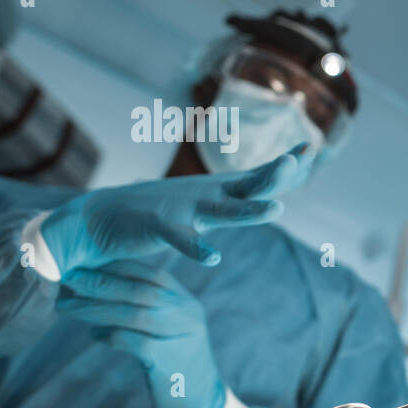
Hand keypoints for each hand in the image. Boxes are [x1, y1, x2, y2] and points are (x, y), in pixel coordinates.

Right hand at [40, 144, 307, 275]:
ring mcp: (181, 210)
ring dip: (250, 211)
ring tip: (276, 210)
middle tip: (294, 164)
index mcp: (215, 192)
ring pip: (221, 211)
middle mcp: (204, 196)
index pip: (258, 178)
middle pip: (246, 186)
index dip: (285, 167)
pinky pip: (180, 238)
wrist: (97, 219)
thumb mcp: (204, 203)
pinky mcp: (157, 227)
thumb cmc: (156, 212)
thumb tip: (272, 193)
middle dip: (272, 176)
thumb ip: (237, 199)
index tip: (310, 150)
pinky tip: (213, 257)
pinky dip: (196, 247)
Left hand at [57, 261, 225, 407]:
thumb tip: (102, 290)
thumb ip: (149, 309)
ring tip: (67, 306)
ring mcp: (182, 338)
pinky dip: (110, 336)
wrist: (201, 400)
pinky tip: (95, 335)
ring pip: (135, 315)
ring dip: (96, 308)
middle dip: (101, 283)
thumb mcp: (170, 330)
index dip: (119, 266)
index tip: (86, 263)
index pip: (154, 274)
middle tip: (69, 278)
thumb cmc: (176, 362)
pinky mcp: (170, 361)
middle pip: (141, 290)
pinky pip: (134, 342)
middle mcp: (188, 315)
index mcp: (187, 303)